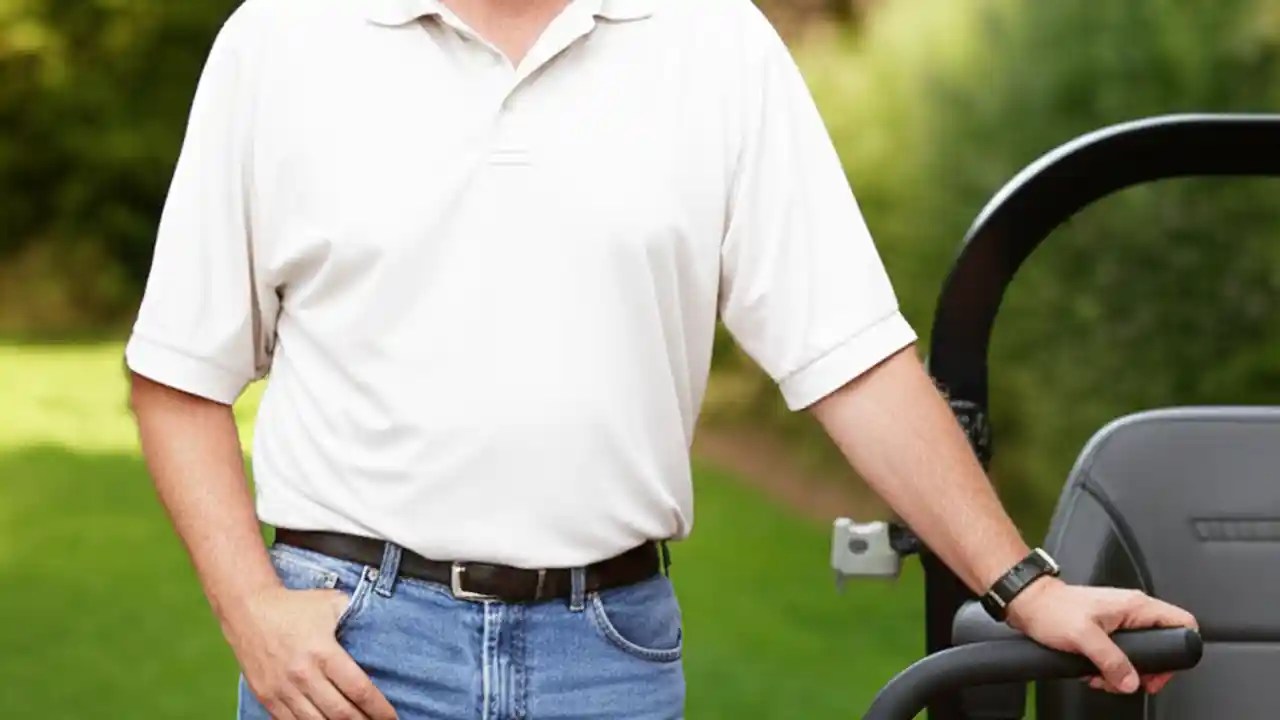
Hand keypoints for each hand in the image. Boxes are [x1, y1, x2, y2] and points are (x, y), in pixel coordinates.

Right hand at [225, 585, 397, 719]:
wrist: (248, 610)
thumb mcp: (331, 603)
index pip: (359, 689)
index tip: (391, 717)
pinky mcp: (267, 697)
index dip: (379, 708)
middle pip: (341, 713)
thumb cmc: (295, 607)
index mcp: (324, 652)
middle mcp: (303, 675)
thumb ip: (357, 616)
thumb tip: (381, 626)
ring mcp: (283, 690)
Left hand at [1005, 578, 1197, 694]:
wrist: (1027, 603)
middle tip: (1129, 681)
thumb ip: (1111, 660)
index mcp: (1135, 606)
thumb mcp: (1084, 636)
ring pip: (1138, 655)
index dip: (1182, 648)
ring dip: (1122, 673)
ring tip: (1102, 677)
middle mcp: (1130, 613)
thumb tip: (1131, 681)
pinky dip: (1108, 669)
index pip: (1181, 622)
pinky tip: (1093, 672)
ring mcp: (1118, 622)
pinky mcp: (1104, 632)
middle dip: (1145, 670)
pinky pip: (1118, 656)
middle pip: (1161, 646)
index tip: (1163, 670)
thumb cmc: (1052, 609)